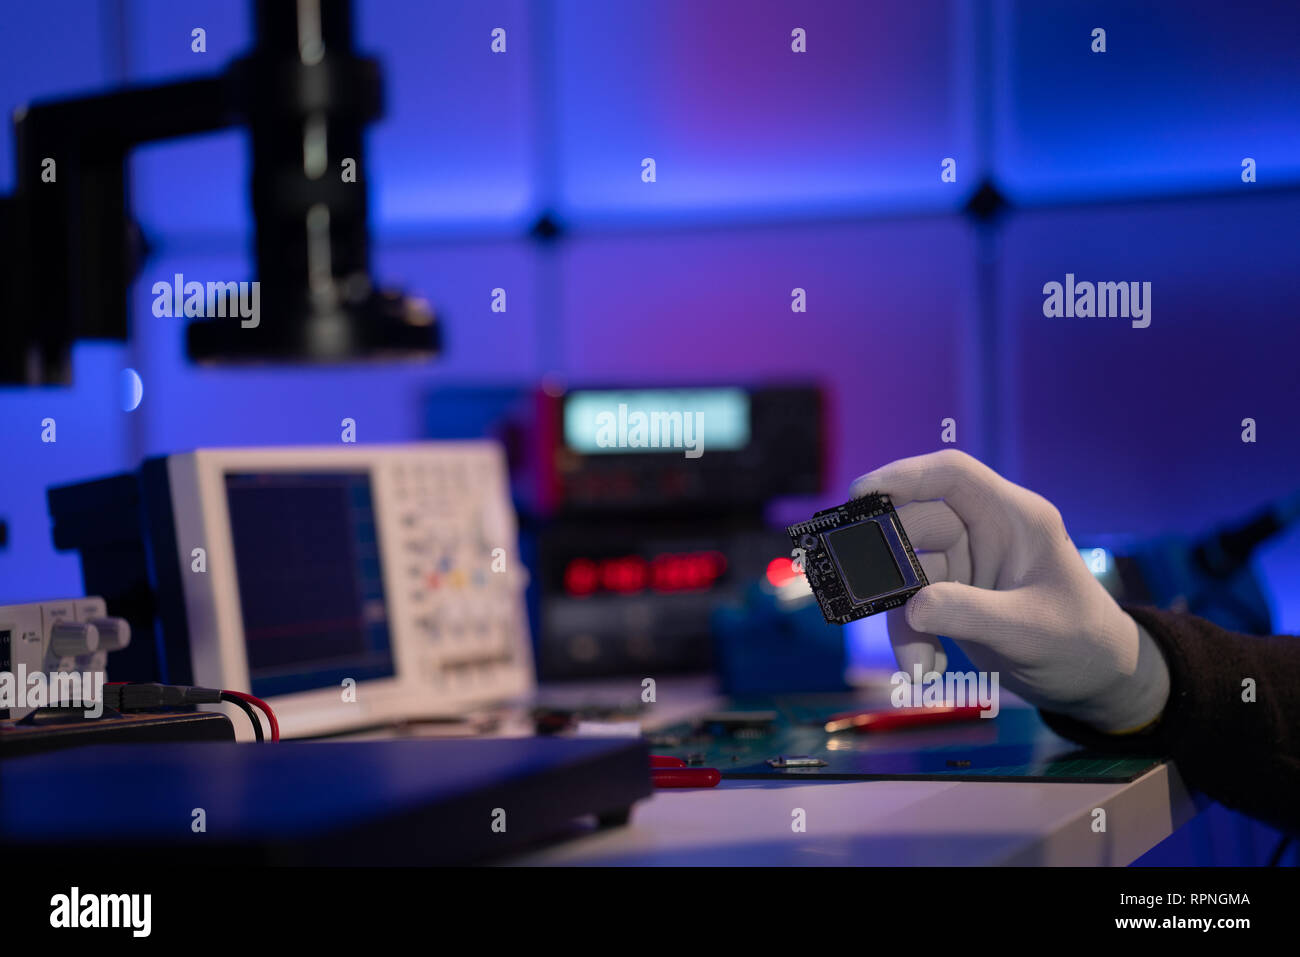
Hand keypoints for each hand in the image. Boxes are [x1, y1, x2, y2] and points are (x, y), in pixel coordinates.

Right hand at [850, 449, 1168, 732]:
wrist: (1093, 682)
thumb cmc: (1079, 643)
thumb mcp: (1029, 630)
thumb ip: (969, 614)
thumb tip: (912, 608)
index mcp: (1014, 518)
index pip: (952, 475)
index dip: (904, 475)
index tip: (860, 494)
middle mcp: (983, 532)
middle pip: (914, 528)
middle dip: (892, 571)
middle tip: (871, 602)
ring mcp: (963, 565)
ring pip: (905, 576)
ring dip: (902, 623)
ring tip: (918, 667)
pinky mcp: (950, 597)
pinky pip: (910, 607)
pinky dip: (911, 638)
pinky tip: (927, 669)